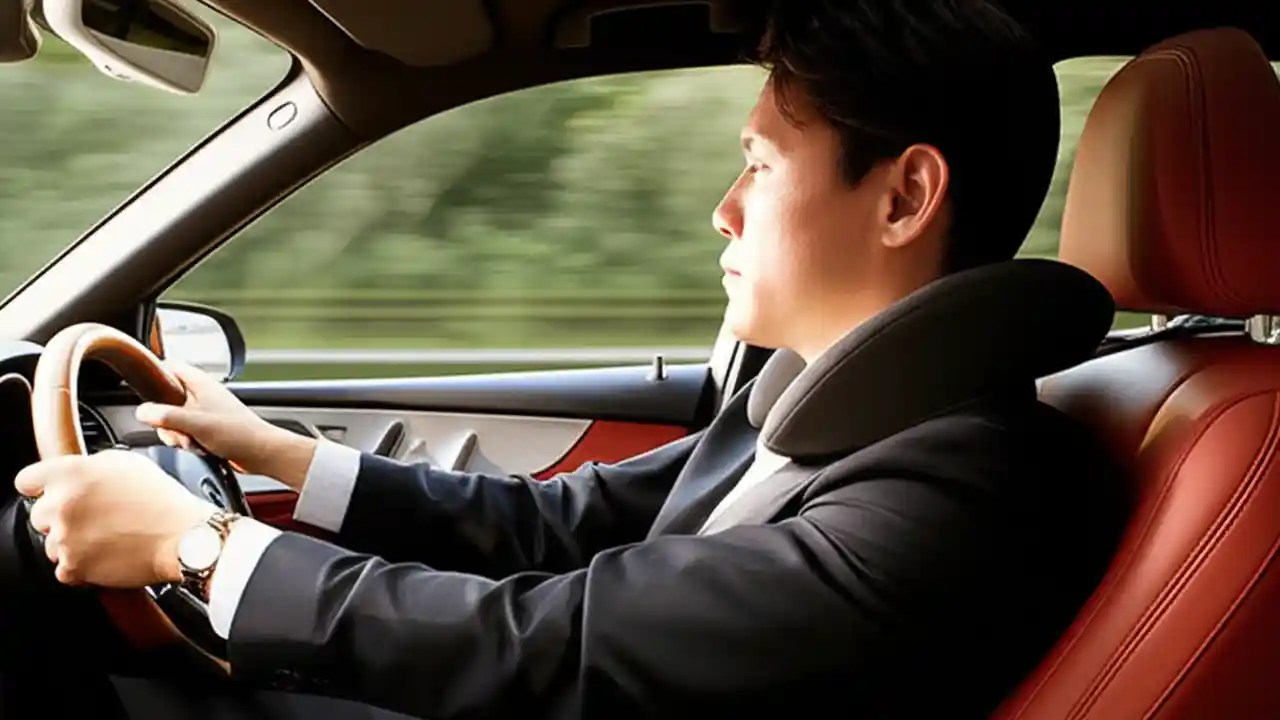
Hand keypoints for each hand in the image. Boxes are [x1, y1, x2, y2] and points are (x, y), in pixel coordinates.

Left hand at [14, 450, 216, 586]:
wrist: (183, 536)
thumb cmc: (163, 499)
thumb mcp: (127, 463)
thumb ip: (91, 465)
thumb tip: (77, 473)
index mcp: (70, 473)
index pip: (26, 480)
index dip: (40, 487)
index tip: (50, 493)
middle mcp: (61, 504)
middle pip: (38, 515)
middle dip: (61, 518)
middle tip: (93, 518)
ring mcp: (64, 538)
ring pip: (52, 544)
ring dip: (72, 544)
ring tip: (106, 539)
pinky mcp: (74, 567)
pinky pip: (64, 570)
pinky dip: (81, 567)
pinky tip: (105, 556)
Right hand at [134, 360, 316, 490]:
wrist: (260, 452)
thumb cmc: (238, 432)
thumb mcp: (194, 422)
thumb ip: (164, 416)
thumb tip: (141, 411)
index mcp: (199, 382)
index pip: (169, 367)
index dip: (155, 377)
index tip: (145, 393)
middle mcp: (201, 394)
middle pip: (165, 400)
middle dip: (165, 421)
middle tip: (177, 430)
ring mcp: (204, 411)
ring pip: (173, 420)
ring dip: (177, 435)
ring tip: (192, 442)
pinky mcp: (207, 428)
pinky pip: (185, 433)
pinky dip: (188, 442)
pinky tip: (199, 448)